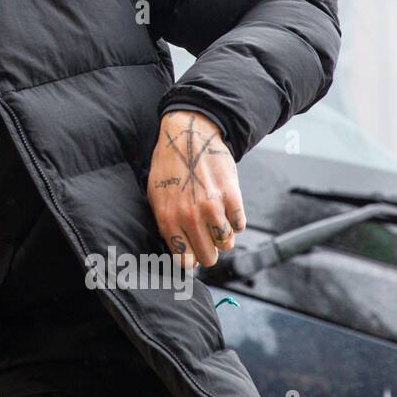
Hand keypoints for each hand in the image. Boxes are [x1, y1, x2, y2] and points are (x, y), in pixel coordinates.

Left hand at [145, 110, 245, 267]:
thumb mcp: (156, 197)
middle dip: (208, 252)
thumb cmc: (169, 168)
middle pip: (208, 257)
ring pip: (226, 244)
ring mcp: (212, 206)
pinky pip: (240, 225)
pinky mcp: (232, 195)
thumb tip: (181, 254)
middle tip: (207, 241)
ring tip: (216, 224)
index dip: (191, 260)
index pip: (185, 260)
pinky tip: (226, 211)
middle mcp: (190, 216)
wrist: (188, 136)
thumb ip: (167, 226)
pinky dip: (235, 222)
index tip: (193, 254)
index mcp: (168, 218)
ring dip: (223, 237)